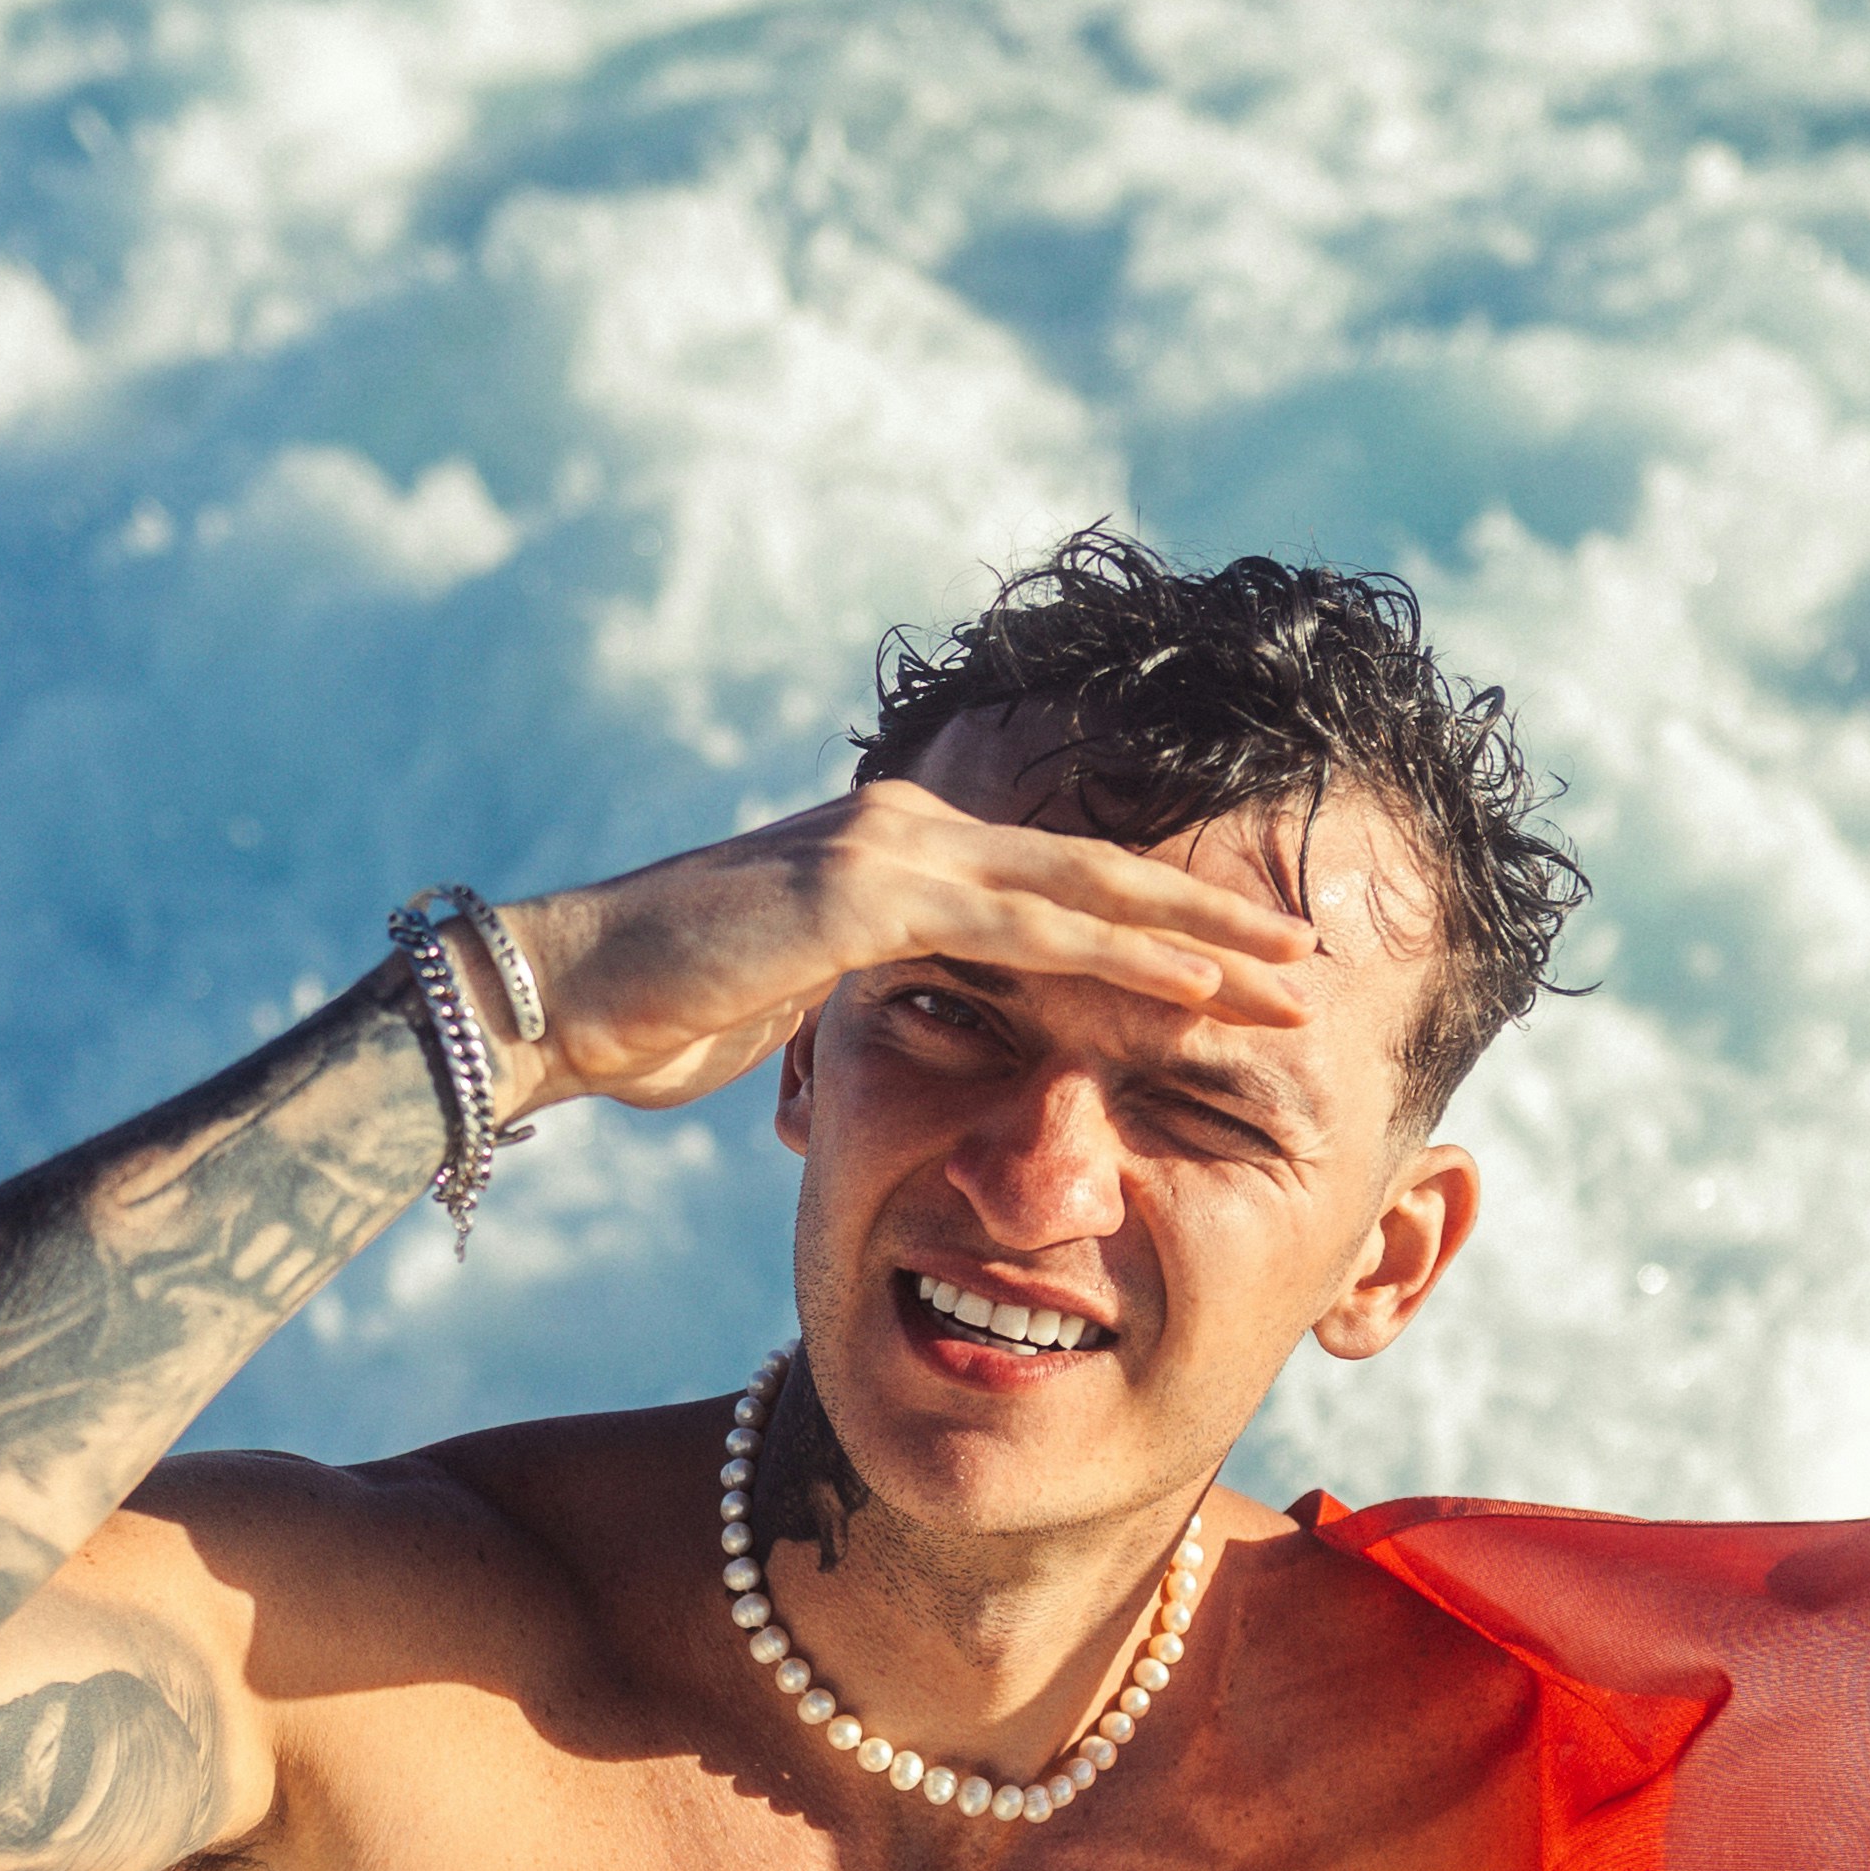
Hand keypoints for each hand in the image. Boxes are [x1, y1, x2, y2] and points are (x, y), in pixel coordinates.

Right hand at [497, 774, 1323, 1120]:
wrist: (551, 1003)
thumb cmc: (655, 1020)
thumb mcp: (792, 1013)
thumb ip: (867, 1002)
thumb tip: (914, 1035)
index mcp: (898, 861)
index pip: (1058, 889)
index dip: (1160, 924)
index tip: (1249, 964)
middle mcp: (909, 835)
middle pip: (1098, 873)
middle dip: (1215, 915)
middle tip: (1317, 955)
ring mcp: (891, 853)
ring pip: (1086, 890)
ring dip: (1202, 935)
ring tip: (1295, 973)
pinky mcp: (866, 893)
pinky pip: (1023, 927)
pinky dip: (1119, 954)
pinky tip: (1198, 982)